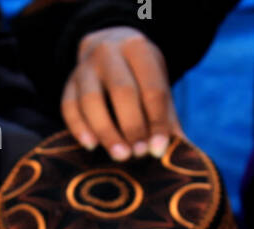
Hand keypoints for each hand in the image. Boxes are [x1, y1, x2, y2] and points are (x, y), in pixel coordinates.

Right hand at [61, 26, 181, 160]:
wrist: (111, 47)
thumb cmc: (142, 78)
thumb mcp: (159, 88)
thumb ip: (168, 119)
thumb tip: (183, 153)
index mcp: (138, 49)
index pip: (151, 90)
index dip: (157, 122)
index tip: (158, 149)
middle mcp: (109, 52)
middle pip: (122, 92)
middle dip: (133, 126)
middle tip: (140, 153)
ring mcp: (85, 66)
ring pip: (91, 99)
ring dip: (106, 131)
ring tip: (121, 156)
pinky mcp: (69, 82)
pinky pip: (69, 105)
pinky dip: (79, 127)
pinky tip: (91, 145)